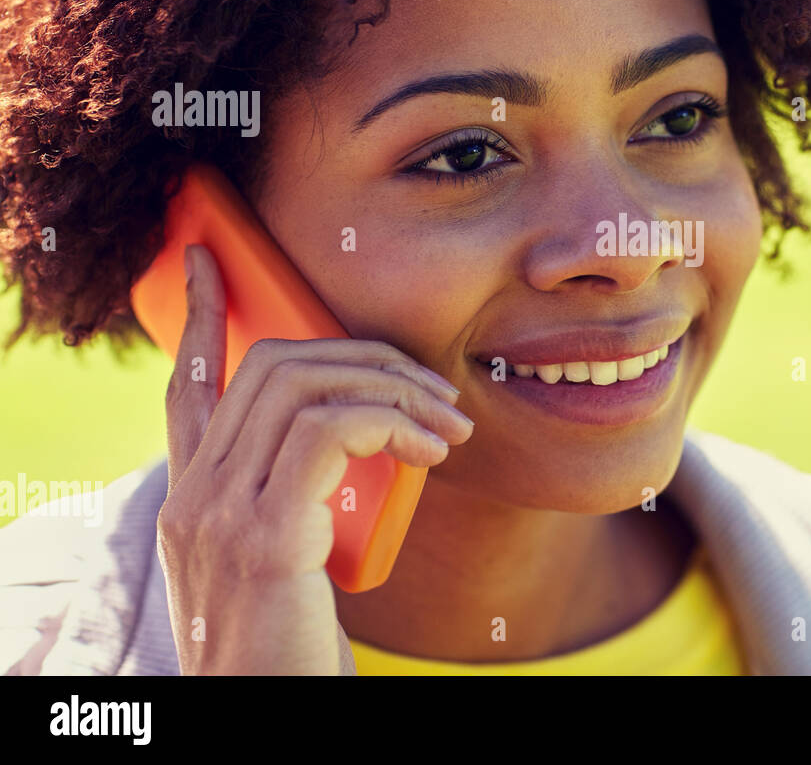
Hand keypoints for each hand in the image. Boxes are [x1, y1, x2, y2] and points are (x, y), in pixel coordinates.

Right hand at [156, 243, 471, 673]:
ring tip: (452, 426)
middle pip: (270, 366)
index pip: (190, 386)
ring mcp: (217, 515)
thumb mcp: (284, 569)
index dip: (206, 317)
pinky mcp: (260, 539)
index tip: (214, 260)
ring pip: (303, 384)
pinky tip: (432, 450)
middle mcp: (192, 498)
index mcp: (194, 501)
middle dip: (364, 355)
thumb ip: (292, 508)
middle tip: (436, 390)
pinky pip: (329, 431)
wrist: (267, 723)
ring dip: (396, 389)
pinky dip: (391, 422)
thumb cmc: (290, 654)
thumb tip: (362, 455)